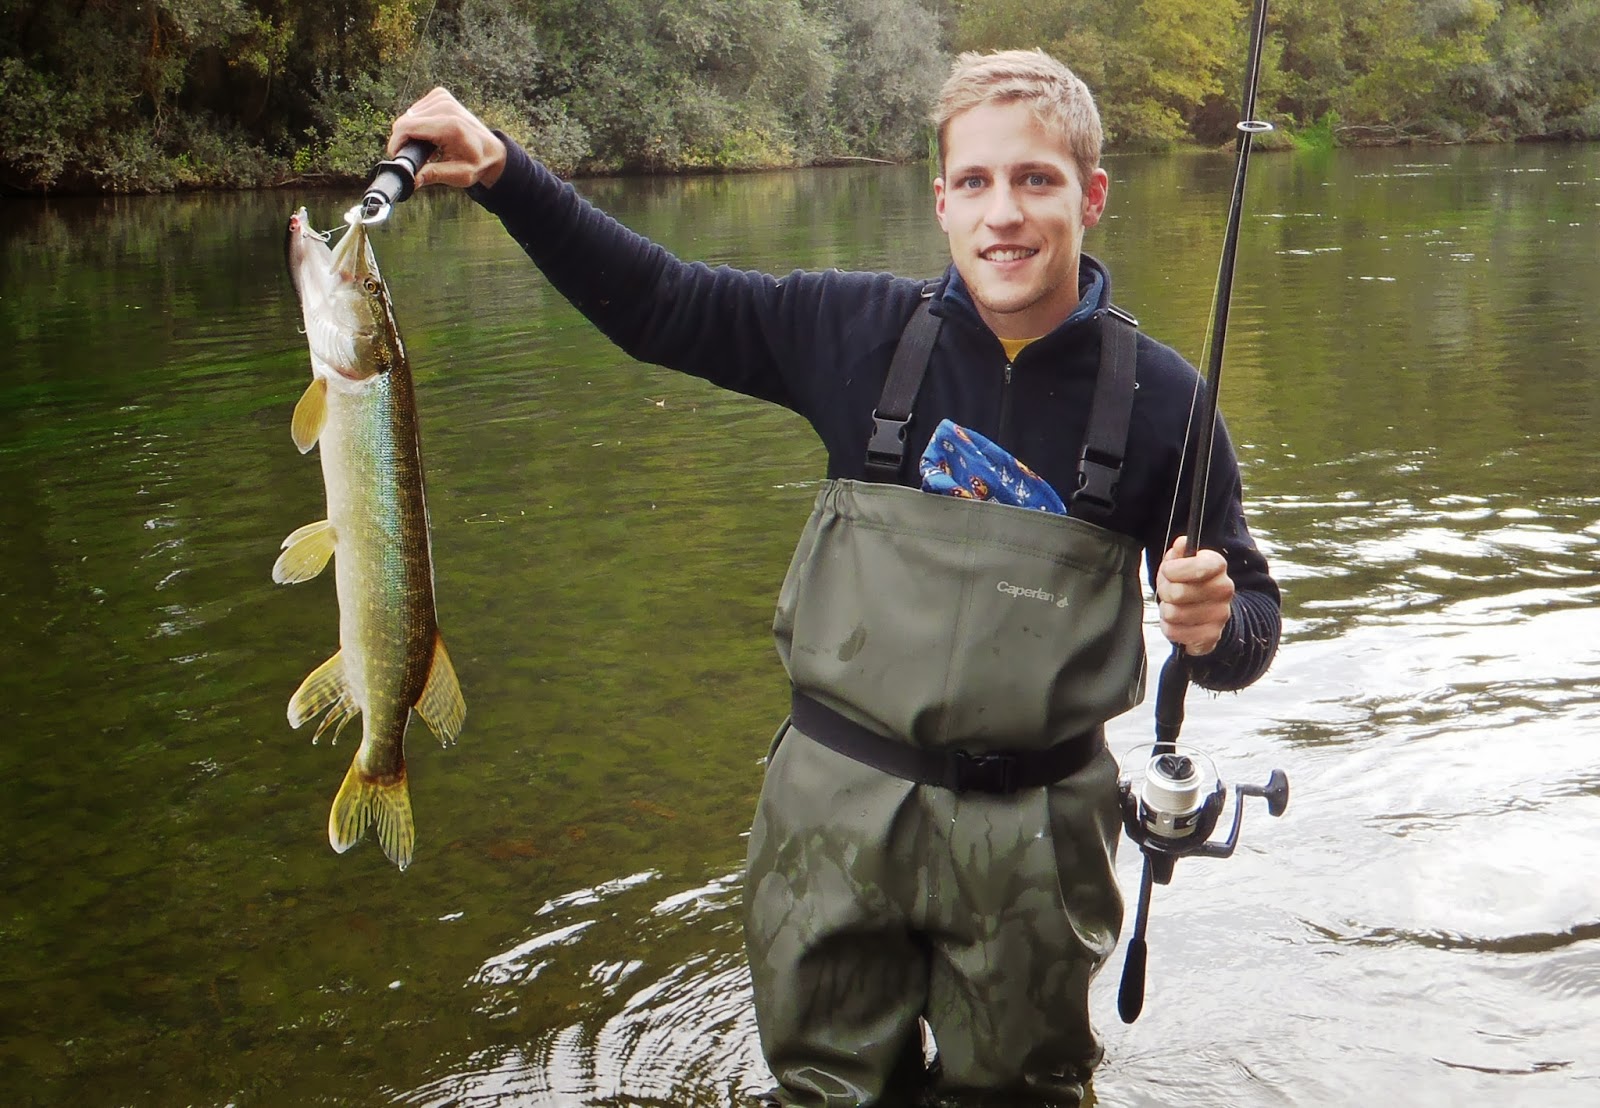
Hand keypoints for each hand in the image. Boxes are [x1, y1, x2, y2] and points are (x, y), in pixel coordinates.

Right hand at [388, 88, 506, 190]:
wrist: (492, 150)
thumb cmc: (477, 164)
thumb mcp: (460, 175)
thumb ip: (435, 175)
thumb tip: (412, 180)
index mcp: (450, 126)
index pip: (407, 127)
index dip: (396, 143)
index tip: (398, 157)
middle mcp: (446, 107)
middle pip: (404, 121)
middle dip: (405, 140)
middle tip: (419, 157)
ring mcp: (443, 98)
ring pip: (408, 116)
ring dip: (412, 132)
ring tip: (428, 146)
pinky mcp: (440, 95)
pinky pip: (416, 110)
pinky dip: (418, 122)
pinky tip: (430, 133)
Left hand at [1156, 535, 1233, 655]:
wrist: (1206, 611)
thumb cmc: (1188, 582)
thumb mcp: (1180, 561)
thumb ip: (1179, 551)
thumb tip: (1181, 544)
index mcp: (1218, 565)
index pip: (1198, 567)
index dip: (1174, 570)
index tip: (1168, 570)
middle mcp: (1225, 589)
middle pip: (1178, 593)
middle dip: (1165, 591)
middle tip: (1169, 591)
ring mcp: (1220, 614)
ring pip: (1173, 614)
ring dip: (1166, 610)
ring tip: (1174, 606)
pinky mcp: (1212, 635)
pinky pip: (1175, 632)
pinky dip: (1169, 628)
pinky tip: (1178, 622)